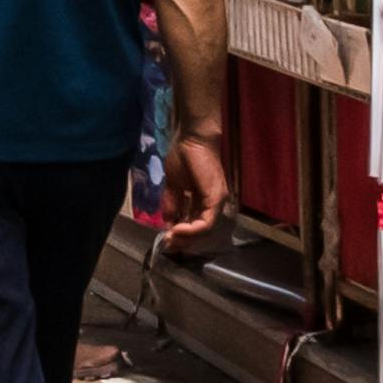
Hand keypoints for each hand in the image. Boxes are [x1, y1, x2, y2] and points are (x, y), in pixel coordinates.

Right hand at [154, 129, 233, 247]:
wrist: (192, 138)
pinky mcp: (216, 199)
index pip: (193, 224)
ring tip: (170, 238)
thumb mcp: (173, 184)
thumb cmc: (183, 155)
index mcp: (202, 201)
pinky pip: (206, 222)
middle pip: (200, 231)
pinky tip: (177, 229)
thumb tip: (166, 221)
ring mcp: (216, 202)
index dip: (180, 234)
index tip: (166, 240)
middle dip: (182, 240)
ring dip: (186, 237)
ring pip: (204, 230)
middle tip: (167, 244)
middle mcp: (212, 204)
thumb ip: (171, 203)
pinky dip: (191, 229)